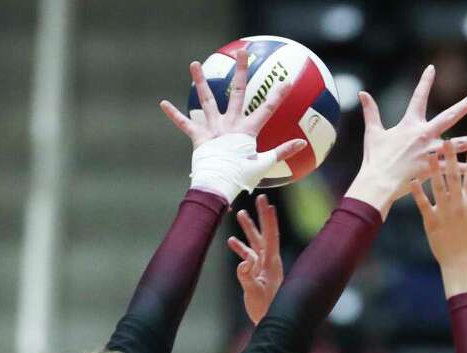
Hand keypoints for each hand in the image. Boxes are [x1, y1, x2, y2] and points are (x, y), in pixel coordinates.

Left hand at [159, 53, 306, 199]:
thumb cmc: (241, 177)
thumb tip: (303, 143)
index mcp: (247, 131)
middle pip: (238, 92)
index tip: (286, 81)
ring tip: (194, 63)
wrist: (217, 185)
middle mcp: (230, 124)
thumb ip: (283, 151)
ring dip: (200, 81)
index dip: (278, 96)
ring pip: (206, 100)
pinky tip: (163, 103)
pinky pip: (184, 124)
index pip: (266, 109)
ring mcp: (213, 128)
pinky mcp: (198, 137)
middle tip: (244, 53)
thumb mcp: (264, 164)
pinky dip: (174, 114)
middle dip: (242, 71)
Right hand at [227, 194, 282, 324]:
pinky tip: (230, 241)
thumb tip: (243, 261)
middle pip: (265, 233)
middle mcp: (270, 261)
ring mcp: (264, 266)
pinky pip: (248, 256)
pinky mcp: (257, 272)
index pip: (271, 235)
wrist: (269, 322)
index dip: (269, 218)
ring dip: (248, 229)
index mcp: (272, 262)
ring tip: (240, 213)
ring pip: (256, 242)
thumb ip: (247, 277)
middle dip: (261, 216)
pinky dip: (240, 248)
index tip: (267, 202)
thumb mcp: (254, 292)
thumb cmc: (265, 309)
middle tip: (260, 197)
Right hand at [346, 64, 466, 217]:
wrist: (378, 182)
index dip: (424, 82)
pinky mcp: (434, 169)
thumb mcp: (373, 133)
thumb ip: (370, 112)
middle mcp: (424, 135)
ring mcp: (431, 152)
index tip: (432, 68)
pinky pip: (456, 168)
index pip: (418, 97)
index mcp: (410, 124)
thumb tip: (361, 93)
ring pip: (460, 143)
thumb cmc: (375, 159)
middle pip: (450, 115)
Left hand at [411, 140, 466, 295]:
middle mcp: (458, 205)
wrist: (464, 265)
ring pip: (437, 187)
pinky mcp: (431, 222)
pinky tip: (413, 180)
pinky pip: (423, 204)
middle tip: (447, 140)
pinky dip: (418, 193)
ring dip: (434, 170)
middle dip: (451, 157)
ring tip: (430, 154)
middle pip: (453, 176)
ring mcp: (444, 213)